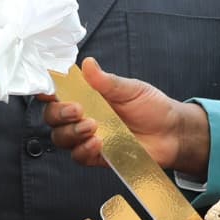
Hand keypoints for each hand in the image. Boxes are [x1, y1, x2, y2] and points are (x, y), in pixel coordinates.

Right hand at [45, 58, 210, 177]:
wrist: (172, 133)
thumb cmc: (152, 107)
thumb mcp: (132, 89)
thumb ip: (107, 81)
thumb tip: (88, 64)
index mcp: (86, 96)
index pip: (57, 93)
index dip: (47, 91)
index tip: (49, 91)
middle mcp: (82, 116)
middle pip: (52, 118)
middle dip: (59, 114)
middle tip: (77, 110)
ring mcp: (87, 137)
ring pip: (61, 138)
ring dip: (71, 133)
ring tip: (91, 127)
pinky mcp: (96, 156)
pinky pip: (78, 156)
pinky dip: (83, 150)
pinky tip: (97, 143)